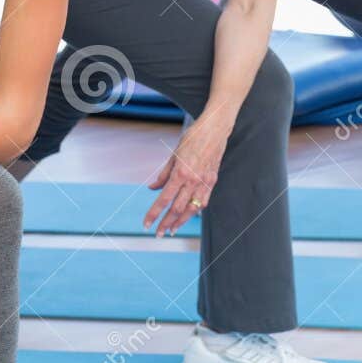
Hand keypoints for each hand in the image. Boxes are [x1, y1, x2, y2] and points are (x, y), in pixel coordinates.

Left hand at [144, 117, 229, 237]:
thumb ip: (163, 174)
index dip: (154, 213)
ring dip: (180, 222)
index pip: (164, 199)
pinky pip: (203, 201)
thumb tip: (152, 188)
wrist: (215, 129)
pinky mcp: (212, 181)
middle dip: (166, 223)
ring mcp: (204, 182)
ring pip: (191, 209)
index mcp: (180, 173)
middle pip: (177, 209)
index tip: (146, 224)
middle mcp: (193, 181)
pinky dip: (194, 211)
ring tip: (172, 230)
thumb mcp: (173, 155)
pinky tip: (188, 216)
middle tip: (158, 233)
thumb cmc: (192, 138)